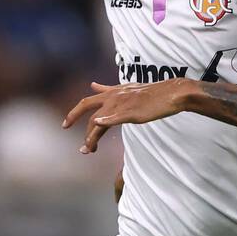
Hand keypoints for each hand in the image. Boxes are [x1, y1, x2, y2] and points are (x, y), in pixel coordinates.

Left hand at [63, 79, 187, 153]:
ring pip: (99, 120)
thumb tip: (93, 85)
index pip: (87, 102)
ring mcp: (121, 104)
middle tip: (76, 143)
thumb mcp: (127, 88)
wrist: (171, 93)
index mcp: (112, 92)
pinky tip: (97, 127)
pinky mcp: (132, 113)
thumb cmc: (152, 93)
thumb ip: (108, 89)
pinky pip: (114, 117)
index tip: (65, 125)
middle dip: (74, 121)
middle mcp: (113, 96)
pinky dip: (105, 121)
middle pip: (87, 108)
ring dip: (91, 137)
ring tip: (88, 150)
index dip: (74, 113)